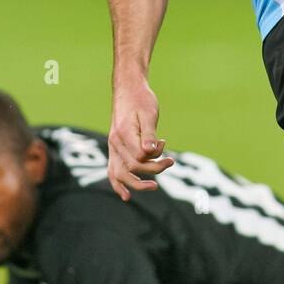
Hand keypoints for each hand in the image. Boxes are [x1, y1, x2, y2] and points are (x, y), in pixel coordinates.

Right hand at [107, 80, 173, 201]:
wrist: (128, 88)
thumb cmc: (141, 99)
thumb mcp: (149, 114)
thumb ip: (149, 134)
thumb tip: (151, 152)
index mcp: (124, 134)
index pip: (140, 158)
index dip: (156, 158)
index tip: (165, 144)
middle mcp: (115, 143)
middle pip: (132, 168)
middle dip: (153, 170)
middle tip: (170, 162)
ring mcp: (113, 146)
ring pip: (119, 174)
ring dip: (136, 184)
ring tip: (153, 187)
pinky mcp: (115, 148)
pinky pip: (113, 170)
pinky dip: (118, 184)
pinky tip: (126, 195)